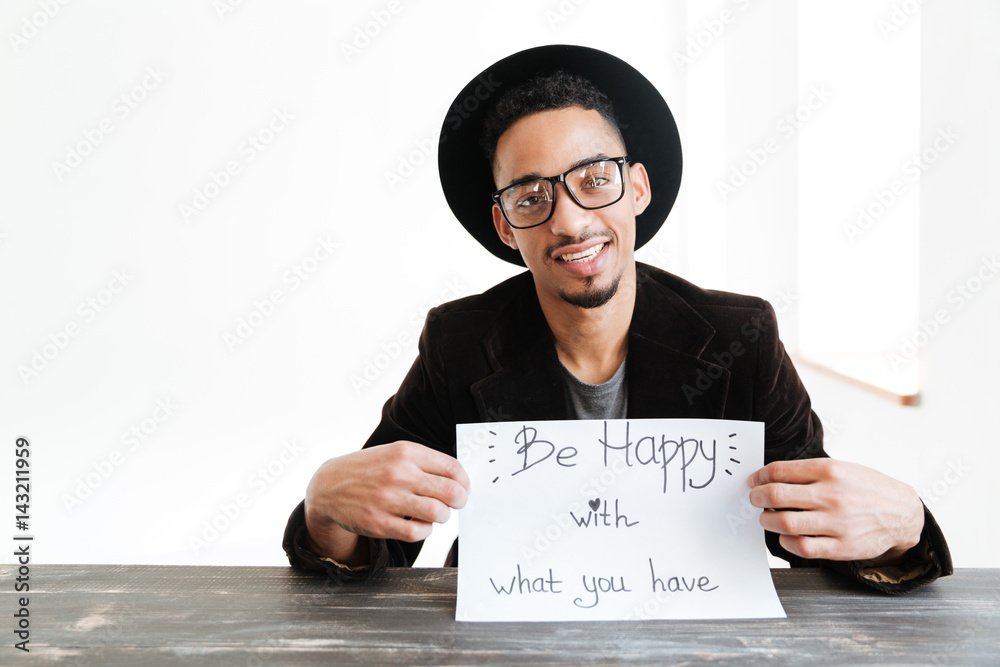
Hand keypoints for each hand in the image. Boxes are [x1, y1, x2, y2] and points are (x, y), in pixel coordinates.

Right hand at [304, 441, 469, 565]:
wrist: (328, 485)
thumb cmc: (369, 469)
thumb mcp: (395, 453)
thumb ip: (425, 462)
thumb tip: (459, 480)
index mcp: (405, 452)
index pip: (452, 468)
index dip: (465, 481)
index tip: (464, 488)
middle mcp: (398, 474)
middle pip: (449, 492)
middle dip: (460, 500)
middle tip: (456, 503)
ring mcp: (388, 499)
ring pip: (437, 513)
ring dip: (442, 516)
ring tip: (435, 513)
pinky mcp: (379, 523)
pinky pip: (417, 532)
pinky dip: (425, 530)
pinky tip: (418, 524)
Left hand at [747, 458, 923, 563]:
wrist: (903, 513)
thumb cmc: (865, 488)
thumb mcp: (841, 468)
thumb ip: (808, 472)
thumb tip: (768, 477)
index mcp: (830, 470)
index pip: (779, 471)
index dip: (759, 477)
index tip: (753, 481)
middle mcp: (832, 495)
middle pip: (777, 496)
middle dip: (757, 497)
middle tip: (754, 499)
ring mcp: (838, 522)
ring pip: (785, 523)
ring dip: (767, 521)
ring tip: (767, 518)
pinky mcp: (843, 547)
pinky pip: (803, 547)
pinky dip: (786, 542)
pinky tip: (785, 536)